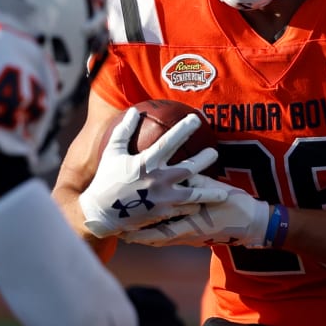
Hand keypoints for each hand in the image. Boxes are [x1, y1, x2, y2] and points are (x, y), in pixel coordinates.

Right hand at [78, 108, 228, 237]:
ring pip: (194, 194)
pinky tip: (206, 208)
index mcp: (145, 163)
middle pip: (189, 167)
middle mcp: (158, 180)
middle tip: (214, 152)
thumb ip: (124, 131)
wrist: (101, 214)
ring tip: (224, 191)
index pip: (169, 142)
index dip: (184, 129)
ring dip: (210, 192)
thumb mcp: (112, 152)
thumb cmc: (105, 180)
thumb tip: (134, 111)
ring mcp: (162, 199)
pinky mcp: (163, 214)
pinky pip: (184, 211)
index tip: (196, 119)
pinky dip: (196, 208)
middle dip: (205, 159)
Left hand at [124, 176, 271, 248]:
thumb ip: (193, 182)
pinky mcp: (195, 239)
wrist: (252, 224)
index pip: (160, 229)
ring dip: (146, 238)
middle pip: (156, 238)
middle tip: (119, 233)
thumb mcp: (213, 190)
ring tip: (127, 235)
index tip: (123, 223)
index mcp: (190, 223)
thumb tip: (175, 170)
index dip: (141, 227)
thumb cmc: (234, 205)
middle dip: (138, 236)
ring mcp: (191, 239)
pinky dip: (158, 237)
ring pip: (162, 241)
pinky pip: (172, 239)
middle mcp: (188, 234)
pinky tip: (149, 233)